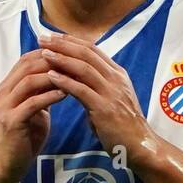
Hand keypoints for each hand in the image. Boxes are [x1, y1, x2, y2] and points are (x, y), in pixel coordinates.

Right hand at [0, 49, 65, 182]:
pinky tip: (66, 94)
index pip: (27, 59)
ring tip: (73, 75)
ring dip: (53, 76)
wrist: (6, 165)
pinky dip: (50, 96)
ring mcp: (5, 106)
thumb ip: (41, 93)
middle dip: (53, 60)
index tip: (70, 53)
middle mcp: (3, 92)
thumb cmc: (22, 138)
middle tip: (76, 60)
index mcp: (7, 87)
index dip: (49, 52)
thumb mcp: (33, 110)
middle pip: (28, 65)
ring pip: (29, 81)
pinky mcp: (11, 121)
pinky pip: (33, 103)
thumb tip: (59, 77)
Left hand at [39, 32, 152, 161]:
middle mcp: (116, 79)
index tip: (52, 36)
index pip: (92, 49)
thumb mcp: (110, 99)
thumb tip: (76, 77)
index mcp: (117, 74)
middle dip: (63, 44)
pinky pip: (82, 90)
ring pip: (84, 68)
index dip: (71, 41)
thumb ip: (96, 86)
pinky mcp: (104, 108)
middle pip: (87, 53)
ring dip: (62, 59)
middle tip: (43, 38)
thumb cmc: (121, 125)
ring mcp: (111, 93)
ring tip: (43, 53)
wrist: (139, 146)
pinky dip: (65, 81)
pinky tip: (50, 76)